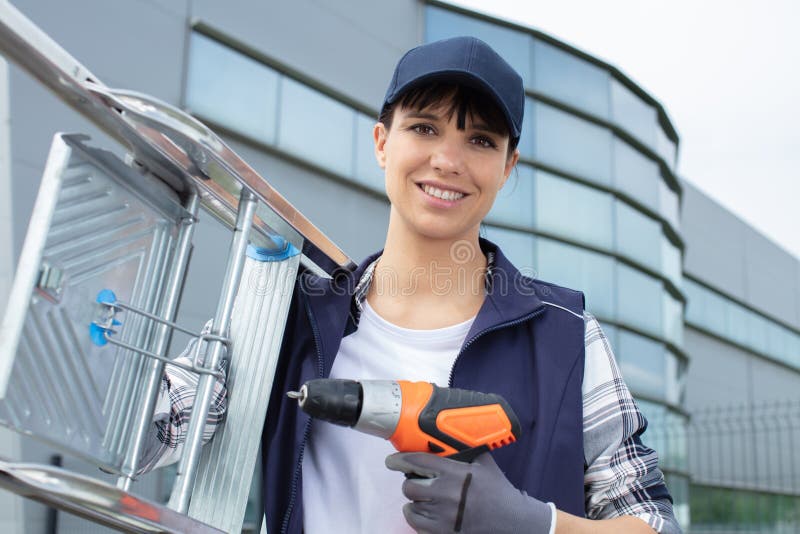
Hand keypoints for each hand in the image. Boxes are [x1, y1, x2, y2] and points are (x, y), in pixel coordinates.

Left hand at [385, 451, 552, 533]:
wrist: (511, 520)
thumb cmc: (497, 490)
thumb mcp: (483, 463)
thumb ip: (465, 450)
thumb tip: (452, 434)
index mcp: (455, 473)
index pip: (417, 462)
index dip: (398, 460)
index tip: (391, 460)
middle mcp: (446, 494)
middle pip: (409, 485)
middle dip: (410, 481)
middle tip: (416, 481)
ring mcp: (444, 516)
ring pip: (410, 506)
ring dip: (414, 500)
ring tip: (422, 497)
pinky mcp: (443, 533)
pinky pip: (416, 524)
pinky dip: (416, 516)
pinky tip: (423, 511)